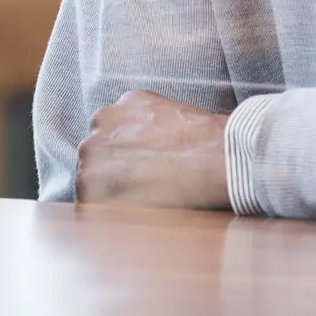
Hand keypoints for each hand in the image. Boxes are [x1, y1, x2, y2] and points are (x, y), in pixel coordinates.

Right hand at [77, 90, 232, 209]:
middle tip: (147, 177)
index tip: (128, 197)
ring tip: (158, 154)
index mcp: (90, 184)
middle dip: (114, 167)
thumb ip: (115, 211)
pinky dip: (141, 121)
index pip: (87, 192)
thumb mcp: (144, 218)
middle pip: (94, 160)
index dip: (108, 197)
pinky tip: (166, 135)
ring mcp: (109, 118)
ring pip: (107, 133)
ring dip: (124, 141)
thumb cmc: (190, 198)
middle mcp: (90, 147)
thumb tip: (108, 210)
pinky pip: (128, 113)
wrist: (227, 160)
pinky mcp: (132, 98)